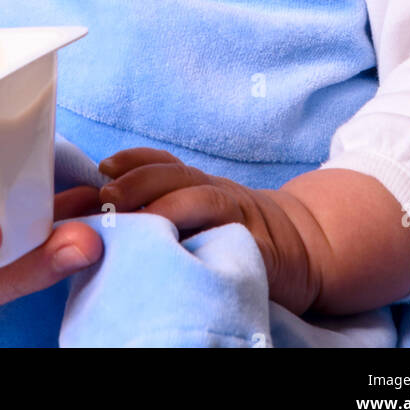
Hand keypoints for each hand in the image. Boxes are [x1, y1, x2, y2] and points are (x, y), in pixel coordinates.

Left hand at [97, 147, 322, 314]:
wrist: (308, 247)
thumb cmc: (240, 234)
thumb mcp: (202, 212)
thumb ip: (166, 207)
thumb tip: (102, 215)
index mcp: (199, 185)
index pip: (161, 164)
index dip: (131, 163)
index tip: (102, 168)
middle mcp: (217, 193)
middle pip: (175, 175)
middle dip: (138, 181)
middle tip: (107, 197)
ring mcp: (239, 217)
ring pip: (202, 198)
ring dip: (167, 203)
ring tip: (138, 217)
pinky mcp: (258, 247)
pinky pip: (232, 238)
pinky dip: (209, 237)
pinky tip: (184, 246)